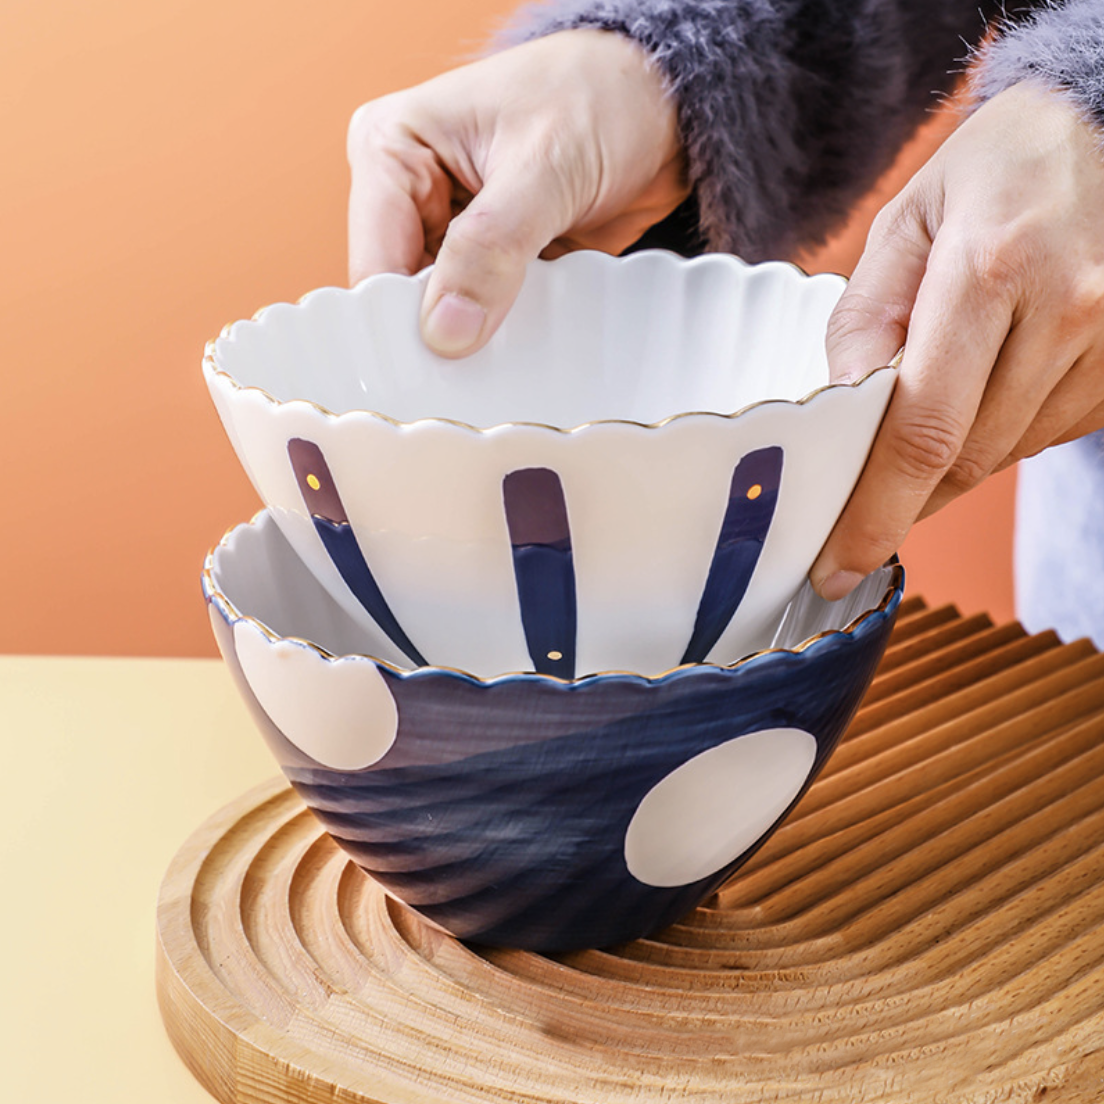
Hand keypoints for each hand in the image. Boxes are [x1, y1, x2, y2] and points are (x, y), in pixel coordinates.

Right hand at [347, 30, 686, 355]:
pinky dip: (511, 336)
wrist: (663, 108)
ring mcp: (451, 234)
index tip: (437, 371)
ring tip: (511, 364)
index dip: (400, 321)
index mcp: (391, 148)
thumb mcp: (545, 165)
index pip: (375, 258)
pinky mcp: (492, 264)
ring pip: (446, 315)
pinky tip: (533, 349)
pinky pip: (489, 318)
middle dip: (440, 339)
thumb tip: (445, 329)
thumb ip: (492, 246)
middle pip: (403, 296)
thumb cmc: (602, 98)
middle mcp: (410, 195)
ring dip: (481, 342)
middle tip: (475, 382)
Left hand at [811, 81, 1103, 599]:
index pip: (924, 431)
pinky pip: (1047, 434)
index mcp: (990, 270)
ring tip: (927, 416)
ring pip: (1007, 455)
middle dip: (903, 499)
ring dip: (952, 462)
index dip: (876, 513)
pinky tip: (988, 387)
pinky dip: (1000, 434)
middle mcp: (1066, 310)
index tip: (838, 564)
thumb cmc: (997, 168)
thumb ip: (866, 318)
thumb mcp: (906, 221)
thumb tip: (842, 409)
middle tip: (858, 516)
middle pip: (966, 458)